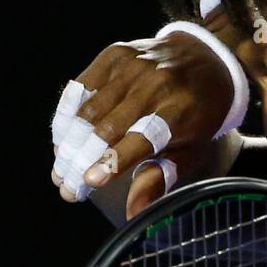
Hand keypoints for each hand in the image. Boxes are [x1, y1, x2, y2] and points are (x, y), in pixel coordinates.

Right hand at [50, 31, 237, 216]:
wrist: (206, 58)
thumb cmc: (198, 115)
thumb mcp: (190, 150)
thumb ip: (159, 178)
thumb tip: (132, 212)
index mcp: (179, 112)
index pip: (140, 140)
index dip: (112, 161)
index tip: (89, 182)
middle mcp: (154, 85)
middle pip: (106, 128)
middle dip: (81, 160)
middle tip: (66, 186)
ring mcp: (132, 67)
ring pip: (89, 110)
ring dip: (69, 142)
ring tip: (60, 168)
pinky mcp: (115, 54)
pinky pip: (82, 88)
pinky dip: (68, 114)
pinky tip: (62, 137)